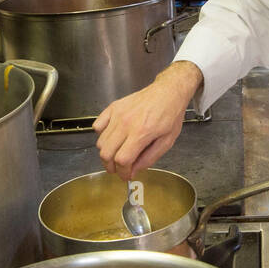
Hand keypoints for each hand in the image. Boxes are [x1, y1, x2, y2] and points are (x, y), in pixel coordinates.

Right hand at [94, 62, 200, 179]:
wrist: (168, 91)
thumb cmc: (171, 114)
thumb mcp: (167, 141)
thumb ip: (149, 158)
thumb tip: (133, 171)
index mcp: (141, 133)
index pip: (122, 160)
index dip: (123, 172)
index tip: (126, 175)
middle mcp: (126, 123)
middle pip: (106, 154)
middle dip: (111, 167)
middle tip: (119, 169)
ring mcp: (117, 114)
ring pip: (100, 142)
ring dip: (107, 153)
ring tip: (118, 154)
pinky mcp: (113, 107)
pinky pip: (97, 126)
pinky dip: (101, 135)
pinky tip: (113, 137)